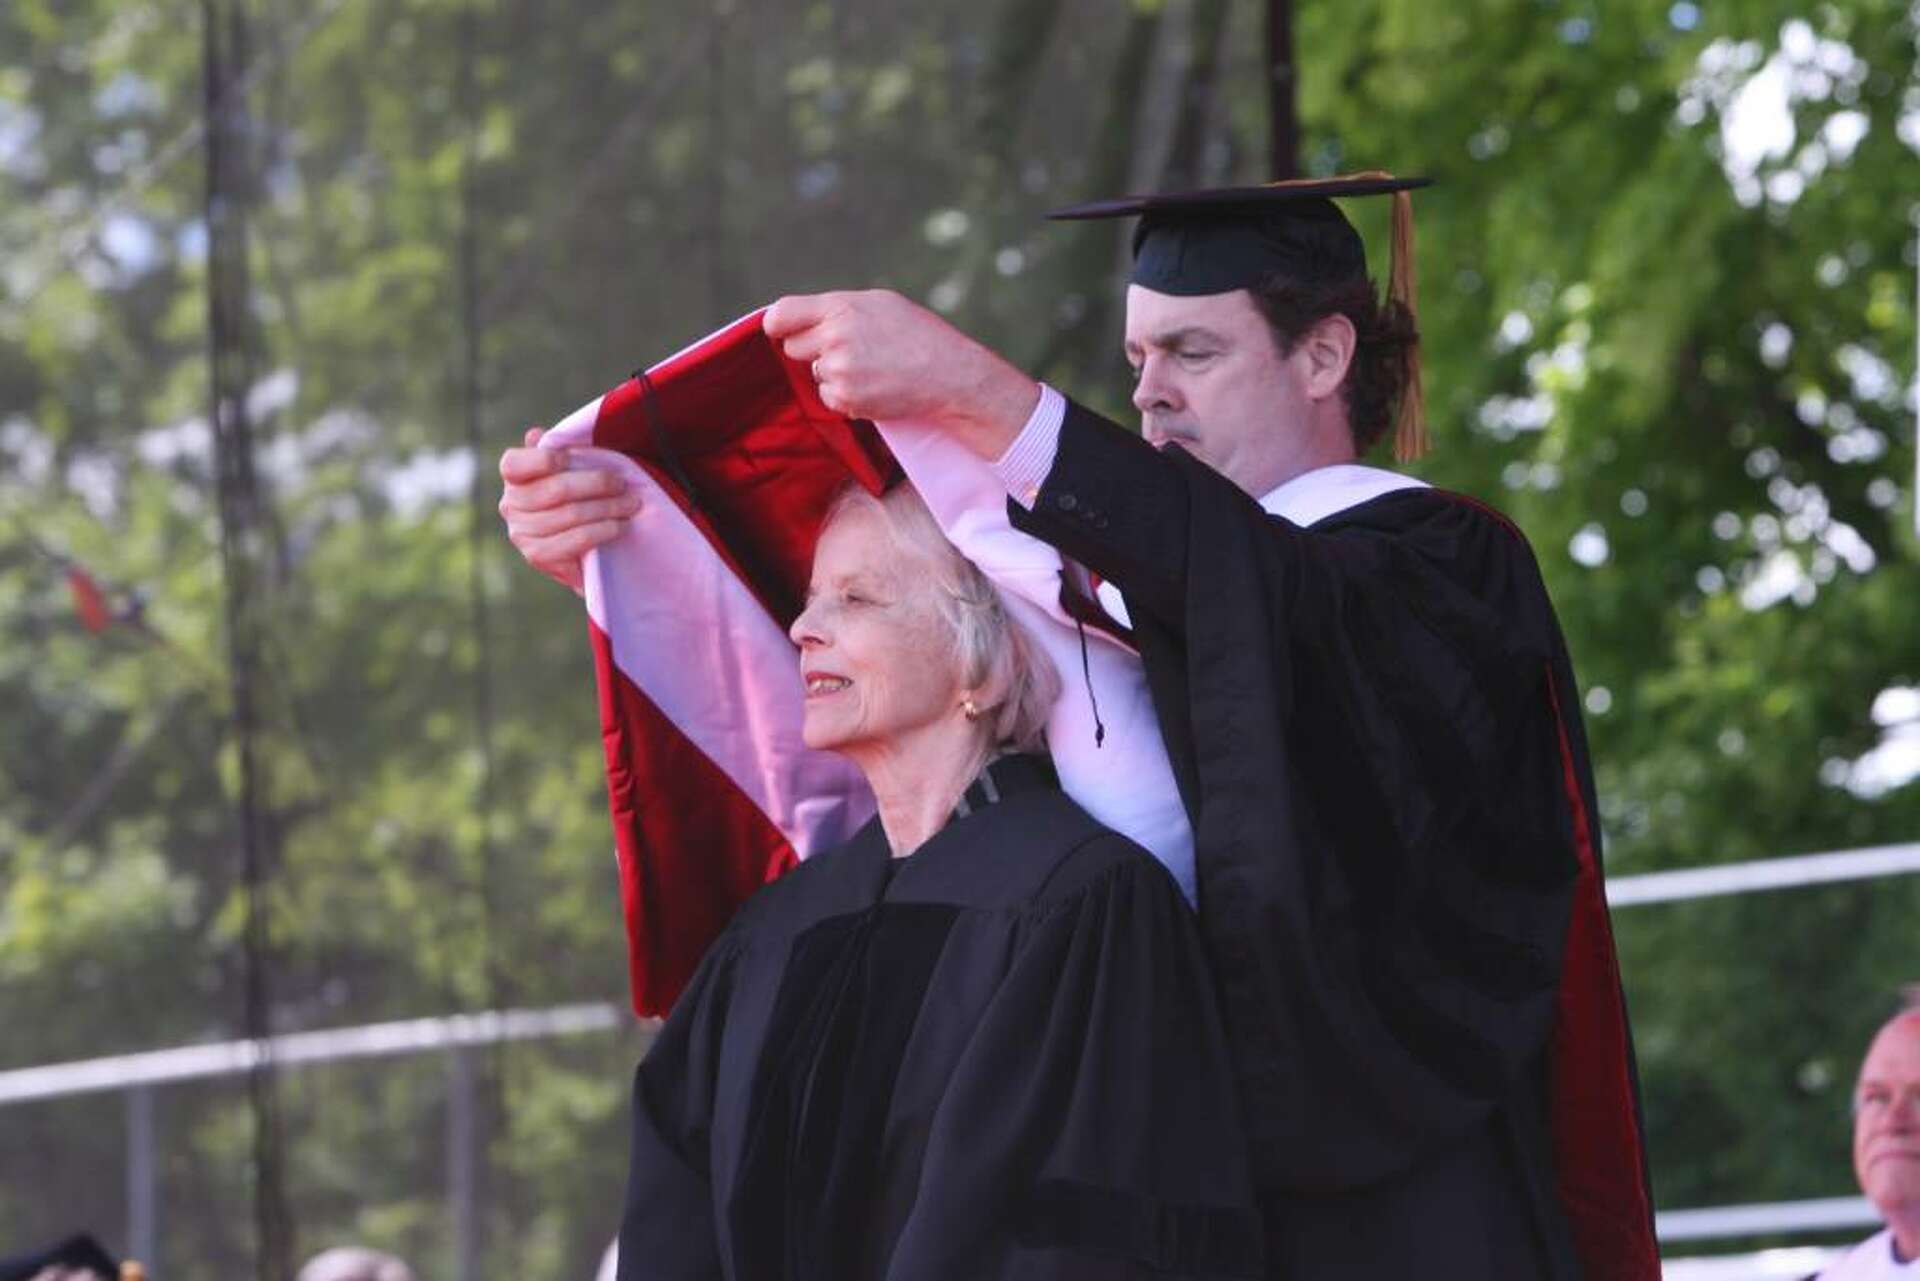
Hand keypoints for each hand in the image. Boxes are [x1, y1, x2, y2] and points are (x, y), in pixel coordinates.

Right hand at [497, 428, 640, 594]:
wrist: (579, 550)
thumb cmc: (575, 498)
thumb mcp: (568, 470)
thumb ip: (554, 451)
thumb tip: (536, 434)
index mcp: (514, 477)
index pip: (514, 464)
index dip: (541, 460)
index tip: (569, 458)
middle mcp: (510, 505)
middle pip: (557, 489)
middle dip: (597, 484)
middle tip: (623, 484)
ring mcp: (521, 533)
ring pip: (572, 514)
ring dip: (608, 508)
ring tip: (631, 504)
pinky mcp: (538, 556)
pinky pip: (577, 539)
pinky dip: (603, 530)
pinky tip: (620, 526)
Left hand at [764, 290, 1039, 458]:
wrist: (948, 375)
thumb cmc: (918, 336)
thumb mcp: (879, 304)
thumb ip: (837, 309)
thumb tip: (802, 320)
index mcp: (841, 307)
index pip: (782, 314)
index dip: (777, 324)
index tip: (781, 330)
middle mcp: (835, 337)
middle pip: (792, 346)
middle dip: (812, 349)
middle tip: (848, 349)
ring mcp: (838, 370)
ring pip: (814, 373)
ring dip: (833, 373)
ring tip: (871, 368)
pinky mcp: (845, 399)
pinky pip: (827, 397)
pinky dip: (845, 395)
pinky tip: (873, 386)